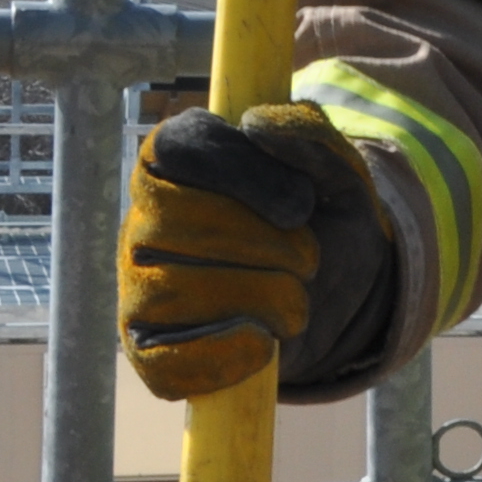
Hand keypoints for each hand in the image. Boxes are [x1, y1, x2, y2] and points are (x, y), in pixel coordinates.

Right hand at [118, 102, 395, 400]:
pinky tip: (264, 344)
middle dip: (266, 244)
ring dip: (260, 298)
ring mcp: (138, 282)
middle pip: (178, 221)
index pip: (177, 146)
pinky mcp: (145, 345)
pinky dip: (224, 354)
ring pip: (173, 289)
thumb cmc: (327, 223)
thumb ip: (311, 137)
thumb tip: (256, 122)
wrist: (340, 301)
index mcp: (181, 161)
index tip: (302, 204)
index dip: (242, 173)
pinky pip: (161, 359)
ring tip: (295, 300)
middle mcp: (146, 217)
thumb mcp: (342, 175)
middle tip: (309, 257)